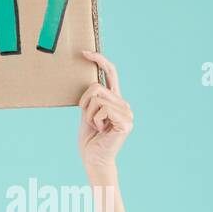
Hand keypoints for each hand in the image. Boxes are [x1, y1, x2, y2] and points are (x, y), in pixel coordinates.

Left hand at [77, 50, 132, 171]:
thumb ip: (92, 97)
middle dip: (85, 104)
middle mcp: (124, 104)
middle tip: (90, 120)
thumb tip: (90, 80)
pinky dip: (95, 120)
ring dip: (89, 114)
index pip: (111, 73)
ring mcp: (127, 112)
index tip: (85, 52)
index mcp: (116, 100)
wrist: (94, 159)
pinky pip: (102, 108)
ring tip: (97, 127)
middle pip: (96, 87)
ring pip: (97, 98)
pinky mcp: (126, 121)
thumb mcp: (88, 112)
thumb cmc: (90, 138)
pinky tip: (101, 130)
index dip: (100, 60)